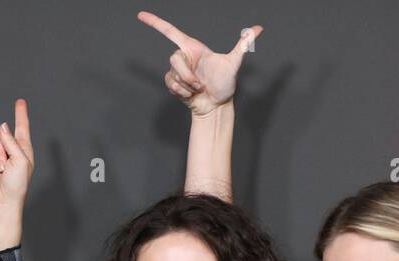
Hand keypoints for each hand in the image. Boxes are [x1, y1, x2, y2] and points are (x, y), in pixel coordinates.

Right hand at [0, 98, 33, 251]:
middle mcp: (8, 150)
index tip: (20, 102)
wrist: (2, 203)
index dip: (20, 114)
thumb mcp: (21, 161)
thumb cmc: (17, 186)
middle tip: (5, 168)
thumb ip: (12, 142)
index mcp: (22, 149)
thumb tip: (3, 127)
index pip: (21, 127)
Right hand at [137, 11, 261, 115]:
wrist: (216, 106)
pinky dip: (180, 91)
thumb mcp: (233, 64)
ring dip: (185, 85)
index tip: (141, 15)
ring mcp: (177, 71)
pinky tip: (190, 94)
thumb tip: (257, 29)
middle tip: (199, 84)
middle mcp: (184, 57)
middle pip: (173, 59)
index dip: (155, 23)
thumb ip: (243, 45)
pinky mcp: (173, 84)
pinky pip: (169, 84)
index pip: (171, 32)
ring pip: (172, 73)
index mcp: (193, 48)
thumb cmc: (225, 85)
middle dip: (186, 74)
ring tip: (197, 89)